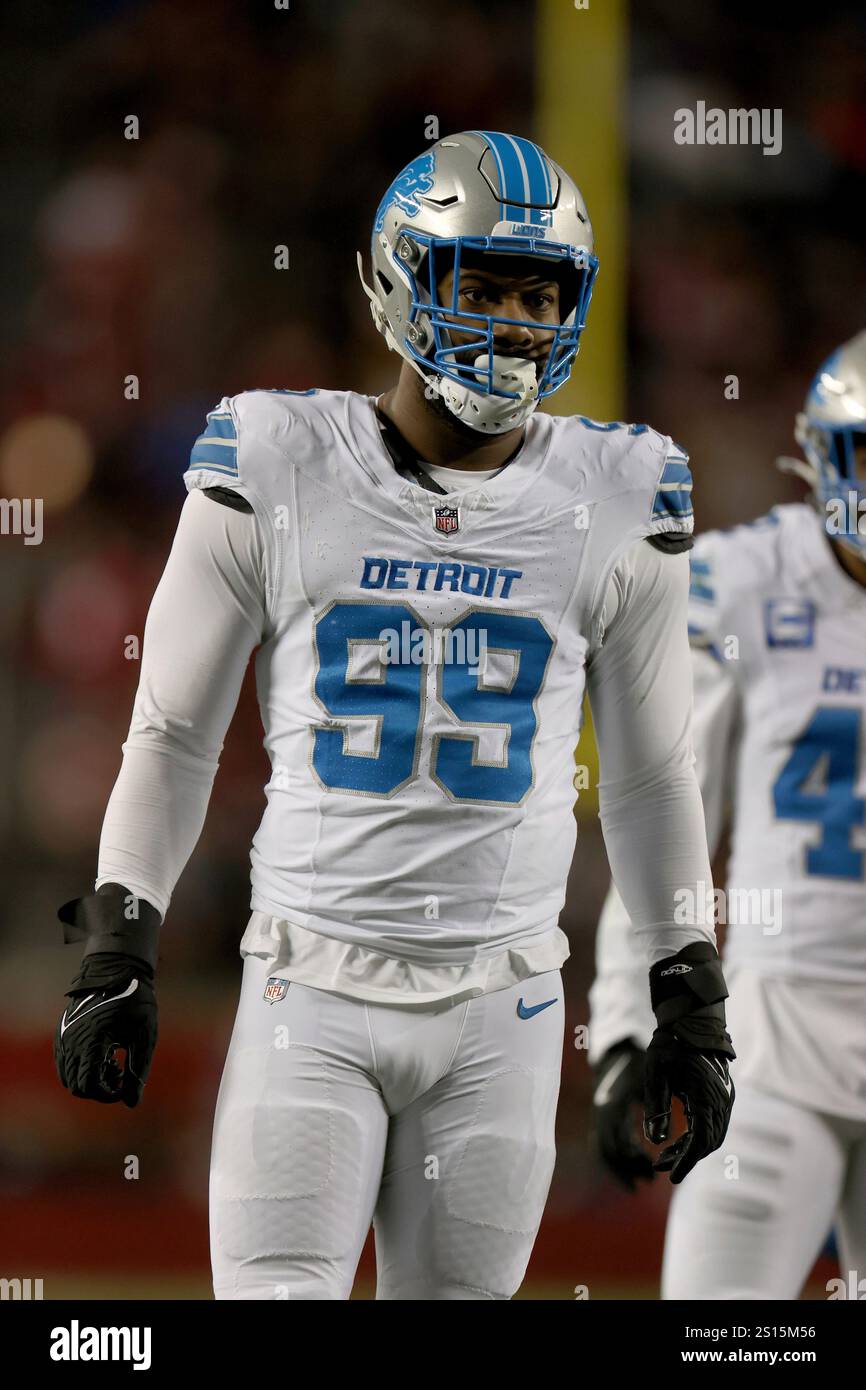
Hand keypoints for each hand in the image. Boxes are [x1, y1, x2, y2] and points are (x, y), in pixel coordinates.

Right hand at [54, 951, 157, 1106]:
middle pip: (76, 1086)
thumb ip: (138, 1070)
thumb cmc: (135, 1002)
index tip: (125, 1084)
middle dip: (99, 1088)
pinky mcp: (62, 1034)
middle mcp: (71, 1041)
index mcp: (91, 1041)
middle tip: (120, 1072)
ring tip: (112, 1063)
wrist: (117, 972)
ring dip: (89, 1079)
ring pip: (67, 1077)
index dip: (107, 1094)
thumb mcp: (144, 1036)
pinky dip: (81, 1068)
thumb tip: (132, 1103)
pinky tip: (102, 1055)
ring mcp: (63, 1037)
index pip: (88, 1086)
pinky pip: (64, 1064)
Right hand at [592, 1040, 654, 1190]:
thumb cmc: (637, 1062)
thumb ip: (656, 1110)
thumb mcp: (649, 1082)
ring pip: (605, 1149)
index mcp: (611, 1106)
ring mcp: (599, 1115)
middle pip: (607, 1152)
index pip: (615, 1145)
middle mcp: (601, 1113)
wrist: (618, 1049)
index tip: (651, 1178)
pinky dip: (622, 1153)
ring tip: (648, 1175)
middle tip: (651, 1180)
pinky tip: (639, 1158)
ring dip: (624, 1164)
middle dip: (627, 1169)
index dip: (631, 1164)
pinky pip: (607, 1141)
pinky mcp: (604, 1116)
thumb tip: (664, 1139)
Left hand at [643, 1030, 733, 1183]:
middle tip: (659, 1164)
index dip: (686, 1162)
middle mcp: (722, 1100)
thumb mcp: (656, 1074)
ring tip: (664, 1155)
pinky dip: (697, 1135)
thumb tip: (657, 1141)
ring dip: (691, 1148)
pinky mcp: (721, 1093)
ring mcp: (725, 1097)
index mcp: (707, 1096)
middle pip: (709, 1142)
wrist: (690, 1018)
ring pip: (712, 1134)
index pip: (701, 1141)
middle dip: (686, 1158)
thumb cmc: (670, 1043)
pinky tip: (678, 1138)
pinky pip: (713, 1123)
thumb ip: (656, 1107)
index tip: (670, 1176)